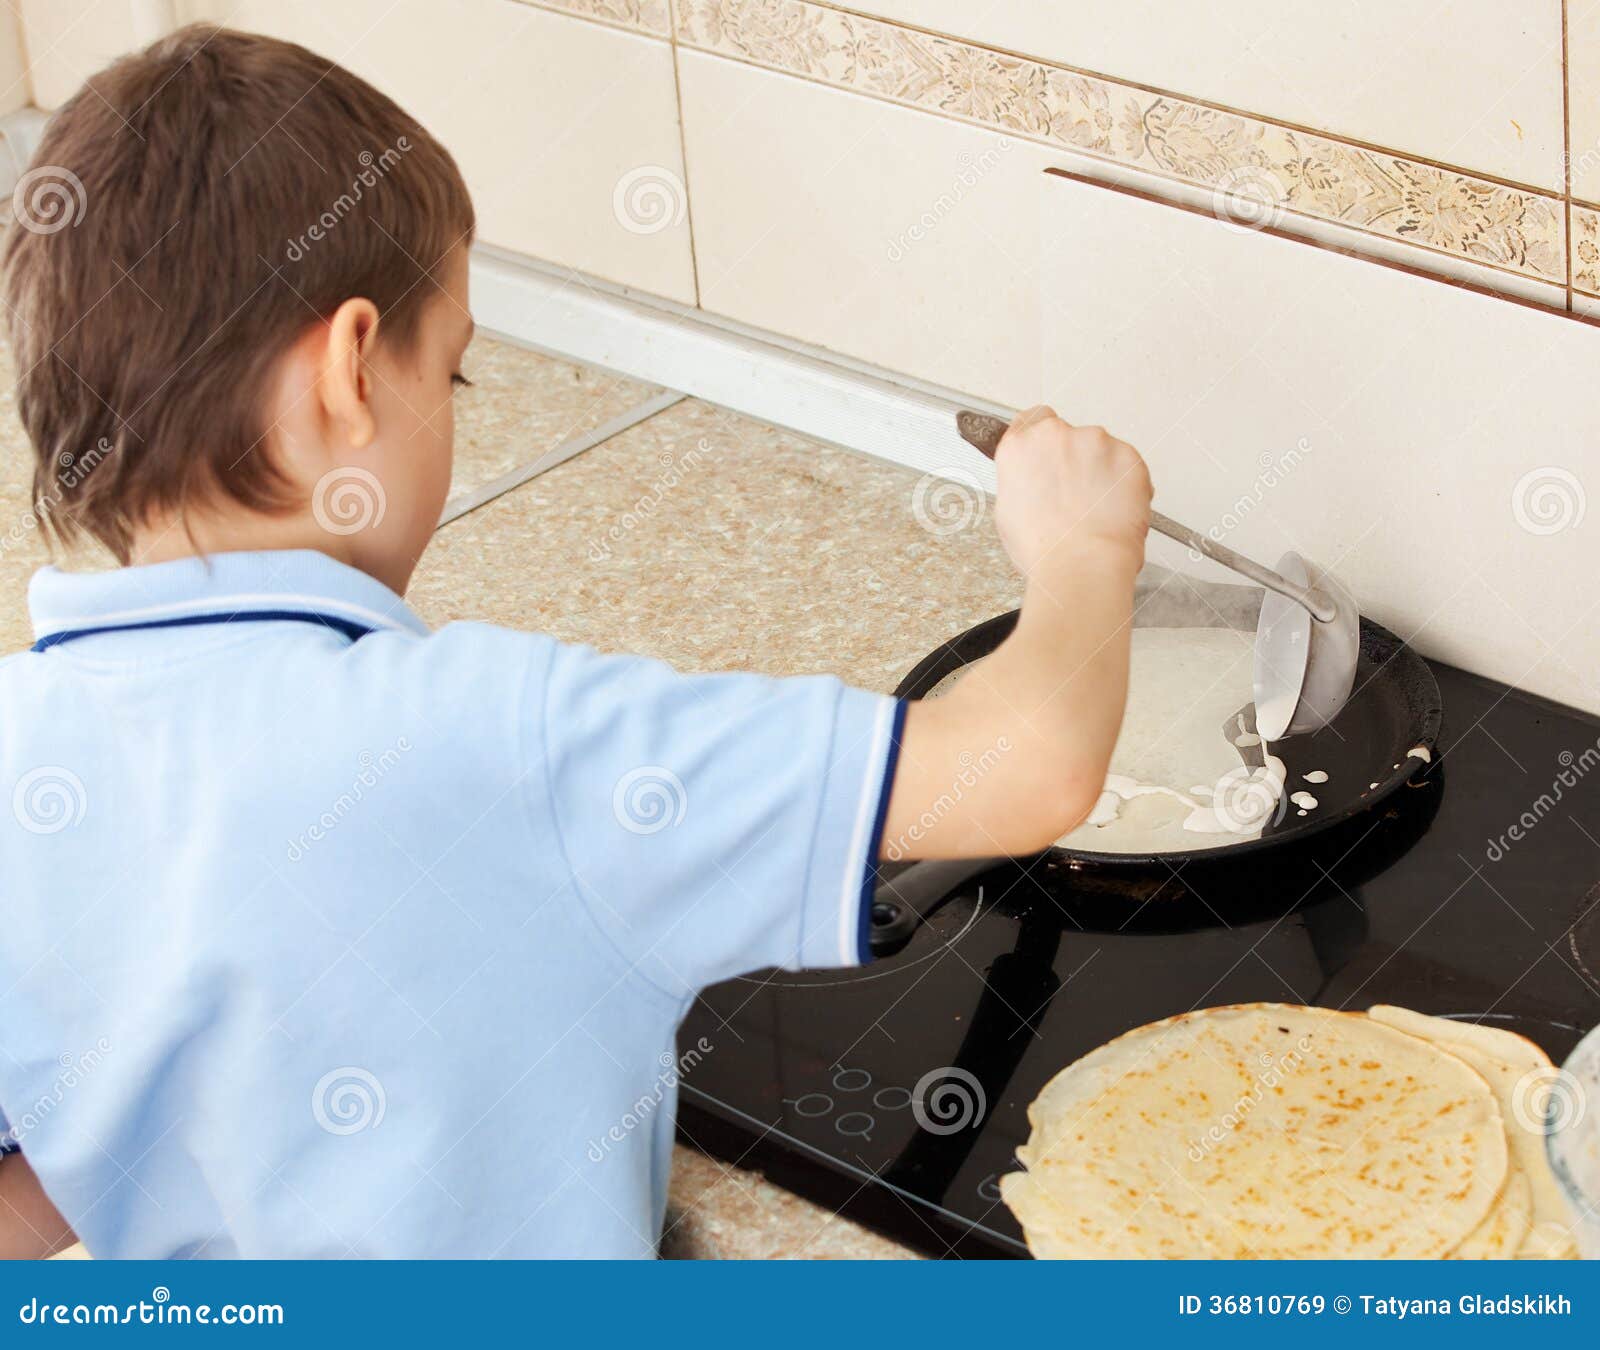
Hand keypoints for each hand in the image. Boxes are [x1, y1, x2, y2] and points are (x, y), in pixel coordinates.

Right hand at [993, 406, 1150, 578]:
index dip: (1043, 440)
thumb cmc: (1046, 550)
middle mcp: (1056, 436)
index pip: (1032, 420)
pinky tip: (1113, 509)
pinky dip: (1124, 482)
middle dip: (1073, 459)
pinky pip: (1127, 464)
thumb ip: (1023, 481)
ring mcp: (1095, 442)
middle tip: (1073, 495)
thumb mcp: (1009, 513)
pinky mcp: (1128, 455)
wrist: (1083, 565)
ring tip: (1095, 509)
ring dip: (1100, 470)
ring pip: (1100, 449)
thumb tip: (1034, 483)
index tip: (1049, 454)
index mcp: (1021, 447)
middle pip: (1068, 435)